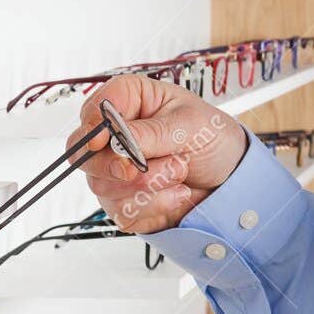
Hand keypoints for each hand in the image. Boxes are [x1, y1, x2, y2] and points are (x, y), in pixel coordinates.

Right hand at [68, 73, 247, 234]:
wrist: (232, 176)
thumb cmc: (213, 138)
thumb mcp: (193, 125)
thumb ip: (153, 132)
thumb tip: (117, 138)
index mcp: (131, 101)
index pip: (94, 109)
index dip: (92, 125)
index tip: (103, 140)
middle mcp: (115, 135)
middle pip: (82, 152)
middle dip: (116, 164)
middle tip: (143, 166)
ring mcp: (115, 170)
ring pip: (101, 185)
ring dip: (148, 184)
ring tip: (181, 171)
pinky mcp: (123, 201)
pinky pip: (119, 211)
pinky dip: (154, 206)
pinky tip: (178, 194)